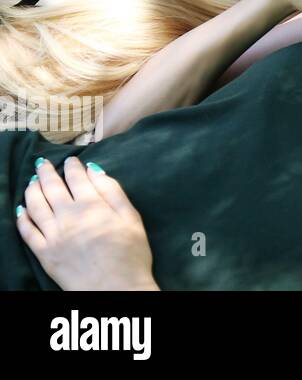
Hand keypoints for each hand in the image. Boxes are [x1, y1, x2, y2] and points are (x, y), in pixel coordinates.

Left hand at [16, 157, 157, 290]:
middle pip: (51, 188)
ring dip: (31, 190)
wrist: (115, 289)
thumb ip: (113, 192)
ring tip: (31, 181)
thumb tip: (95, 170)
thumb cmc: (130, 254)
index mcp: (91, 205)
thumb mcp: (131, 218)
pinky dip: (22, 218)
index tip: (72, 160)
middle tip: (42, 163)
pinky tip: (21, 210)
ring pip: (35, 206)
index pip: (77, 178)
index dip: (73, 166)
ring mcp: (52, 235)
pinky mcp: (43, 253)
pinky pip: (27, 232)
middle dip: (46, 172)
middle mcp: (67, 216)